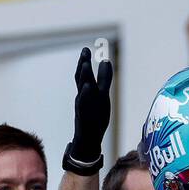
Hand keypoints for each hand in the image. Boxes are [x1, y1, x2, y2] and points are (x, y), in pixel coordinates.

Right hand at [69, 46, 112, 162]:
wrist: (88, 140)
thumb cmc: (95, 117)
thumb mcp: (102, 95)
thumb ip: (104, 79)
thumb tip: (106, 61)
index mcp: (88, 92)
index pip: (85, 74)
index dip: (85, 62)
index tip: (86, 49)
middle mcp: (84, 98)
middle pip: (82, 79)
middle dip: (83, 65)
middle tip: (84, 51)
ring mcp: (83, 107)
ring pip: (82, 90)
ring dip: (83, 77)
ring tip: (85, 65)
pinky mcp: (84, 117)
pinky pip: (83, 105)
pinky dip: (85, 95)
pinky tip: (88, 87)